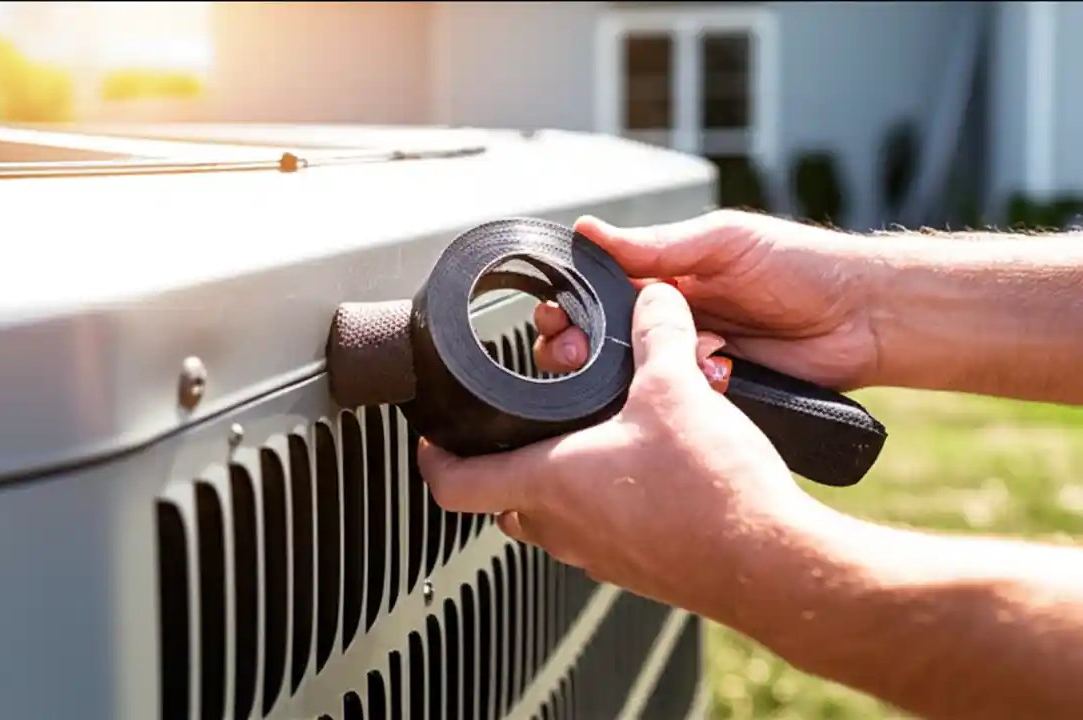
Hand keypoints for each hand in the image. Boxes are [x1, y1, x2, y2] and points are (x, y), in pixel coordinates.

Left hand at [420, 282, 826, 619]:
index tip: (431, 438)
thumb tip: (654, 298)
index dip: (431, 458)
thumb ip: (657, 333)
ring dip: (557, 482)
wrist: (769, 563)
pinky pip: (601, 534)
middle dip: (502, 463)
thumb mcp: (675, 388)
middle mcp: (563, 527)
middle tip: (518, 428)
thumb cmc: (711, 492)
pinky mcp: (639, 569)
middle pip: (501, 500)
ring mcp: (600, 555)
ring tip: (587, 440)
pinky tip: (644, 474)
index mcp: (548, 482)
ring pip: (552, 519)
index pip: (453, 483)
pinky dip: (603, 504)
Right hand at [534, 210, 882, 389]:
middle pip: (604, 342)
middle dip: (582, 350)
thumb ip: (656, 244)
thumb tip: (588, 229)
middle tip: (576, 354)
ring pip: (636, 376)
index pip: (598, 292)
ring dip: (634, 373)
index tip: (554, 317)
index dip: (571, 306)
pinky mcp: (715, 393)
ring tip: (659, 362)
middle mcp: (672, 319)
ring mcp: (691, 359)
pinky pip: (681, 397)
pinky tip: (710, 374)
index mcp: (666, 276)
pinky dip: (686, 389)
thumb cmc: (802, 265)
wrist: (866, 319)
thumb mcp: (723, 242)